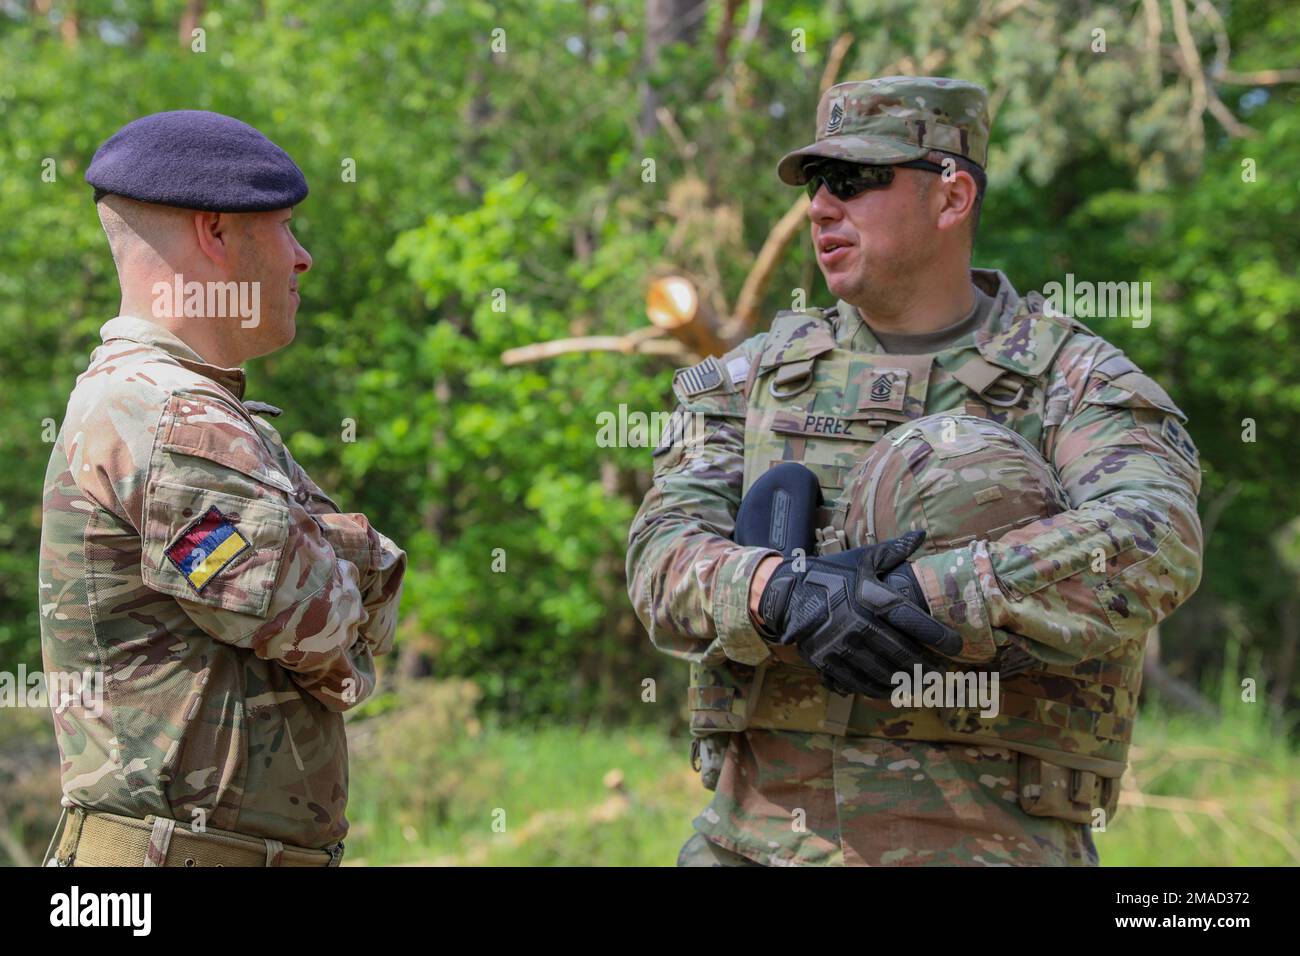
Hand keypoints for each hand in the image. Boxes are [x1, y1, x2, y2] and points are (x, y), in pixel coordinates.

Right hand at [756, 530, 960, 696]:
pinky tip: (892, 689)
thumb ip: (893, 551)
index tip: (957, 646)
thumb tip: (922, 535)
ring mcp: (841, 645)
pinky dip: (879, 688)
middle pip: (902, 653)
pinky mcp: (827, 661)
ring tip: (922, 684)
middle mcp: (857, 623)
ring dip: (906, 681)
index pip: (913, 620)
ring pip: (882, 672)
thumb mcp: (861, 560)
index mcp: (870, 596)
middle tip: (942, 674)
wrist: (786, 594)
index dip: (939, 636)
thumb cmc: (830, 575)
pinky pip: (858, 681)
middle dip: (927, 667)